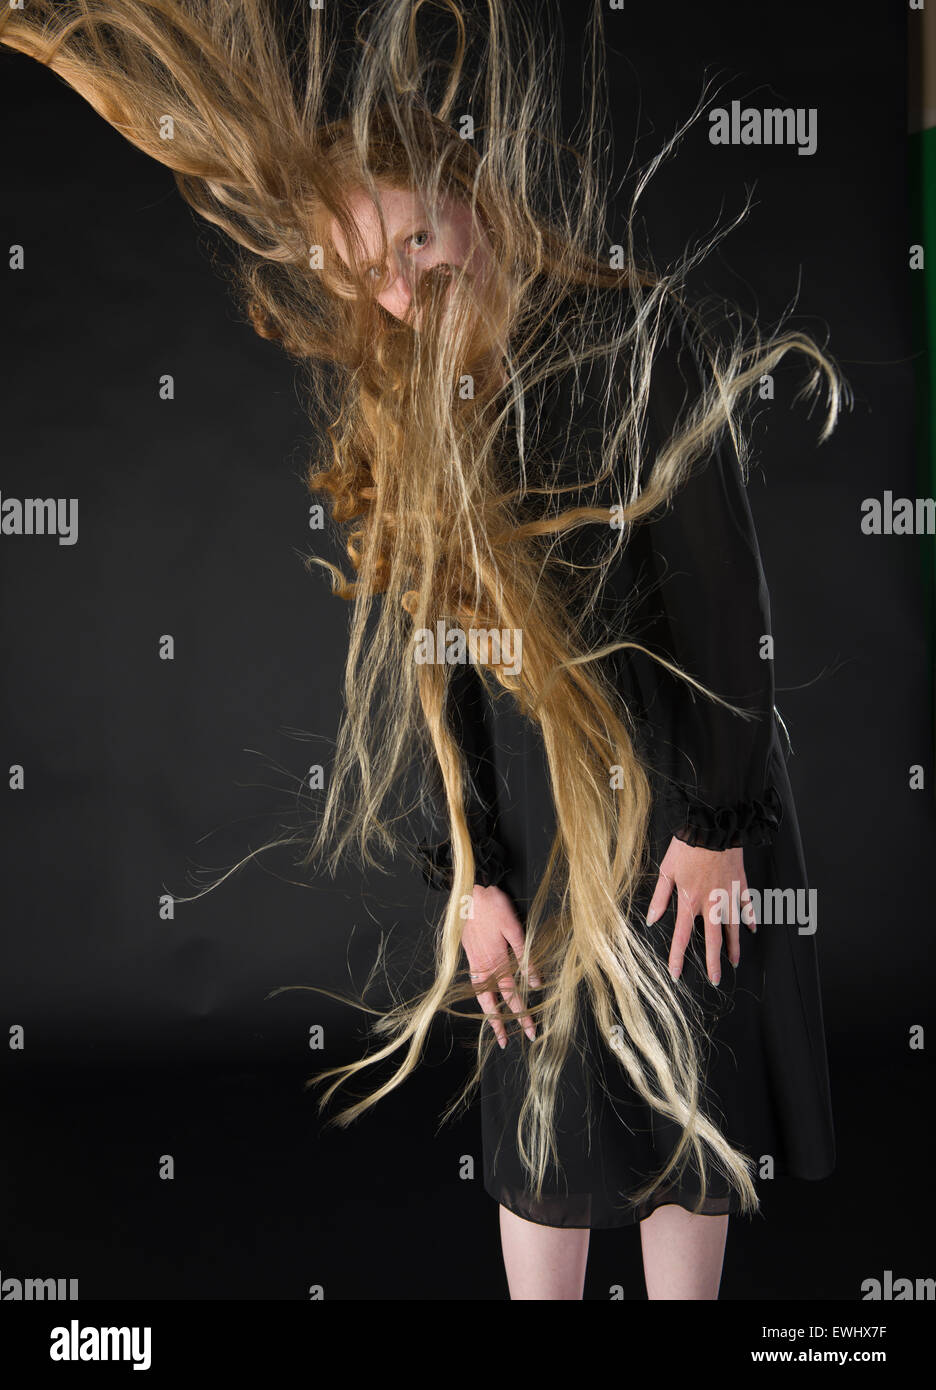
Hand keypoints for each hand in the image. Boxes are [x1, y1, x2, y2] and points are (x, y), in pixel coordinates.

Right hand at [462, 883, 538, 1047]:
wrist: (471, 890)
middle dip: (503, 1022)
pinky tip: (483, 996)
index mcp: (497, 962)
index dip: (522, 1014)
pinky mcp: (468, 952)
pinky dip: (479, 993)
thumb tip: (534, 982)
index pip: (512, 995)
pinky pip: (474, 980)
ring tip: (495, 1028)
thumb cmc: (494, 906)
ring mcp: (474, 960)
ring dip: (488, 1012)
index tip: (530, 1030)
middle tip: (510, 1040)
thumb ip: (524, 957)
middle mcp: (484, 966)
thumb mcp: (515, 929)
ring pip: (481, 993)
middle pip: (494, 1001)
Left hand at [645, 837, 754, 985]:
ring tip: (734, 962)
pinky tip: (751, 929)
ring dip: (734, 946)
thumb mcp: (666, 871)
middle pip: (713, 940)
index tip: (677, 974)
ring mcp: (729, 895)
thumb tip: (651, 919)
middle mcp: (711, 903)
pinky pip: (748, 906)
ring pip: (733, 928)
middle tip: (716, 980)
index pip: (682, 936)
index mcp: (690, 901)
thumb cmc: (687, 847)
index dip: (678, 957)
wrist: (712, 827)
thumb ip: (659, 898)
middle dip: (713, 963)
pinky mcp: (740, 884)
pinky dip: (750, 918)